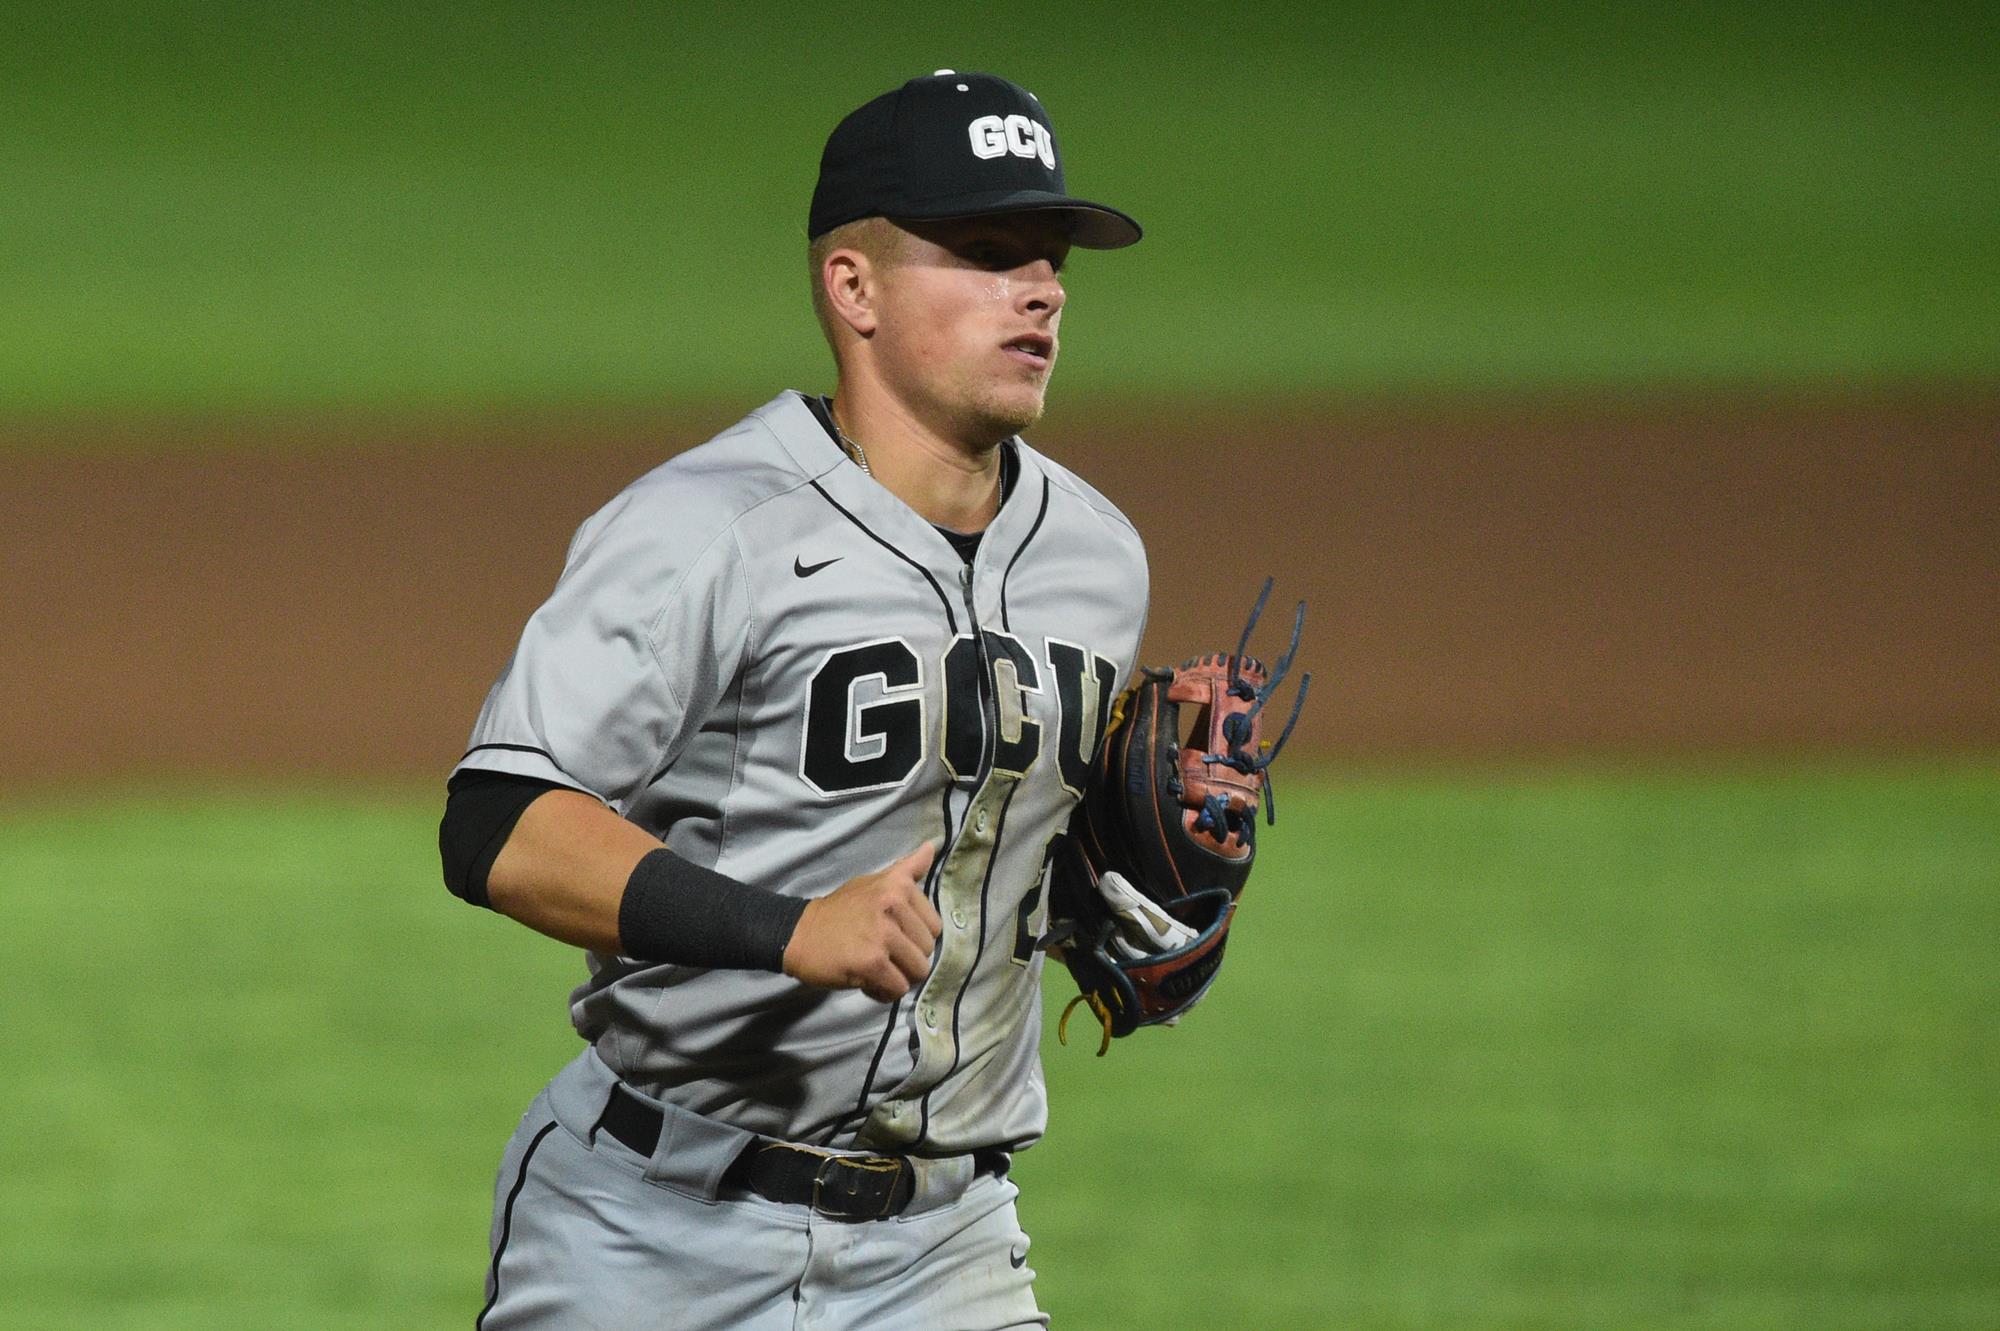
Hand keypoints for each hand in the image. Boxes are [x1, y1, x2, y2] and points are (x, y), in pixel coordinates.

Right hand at [783, 843, 941, 1001]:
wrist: (799, 933)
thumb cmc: (840, 910)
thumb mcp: (872, 882)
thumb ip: (905, 870)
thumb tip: (931, 847)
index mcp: (898, 886)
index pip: (934, 926)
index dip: (915, 938)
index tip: (893, 936)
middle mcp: (893, 906)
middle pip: (927, 950)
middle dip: (908, 959)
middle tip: (882, 954)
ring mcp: (883, 935)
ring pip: (917, 971)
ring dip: (898, 978)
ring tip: (877, 969)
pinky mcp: (872, 962)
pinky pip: (898, 988)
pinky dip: (884, 992)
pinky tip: (868, 981)